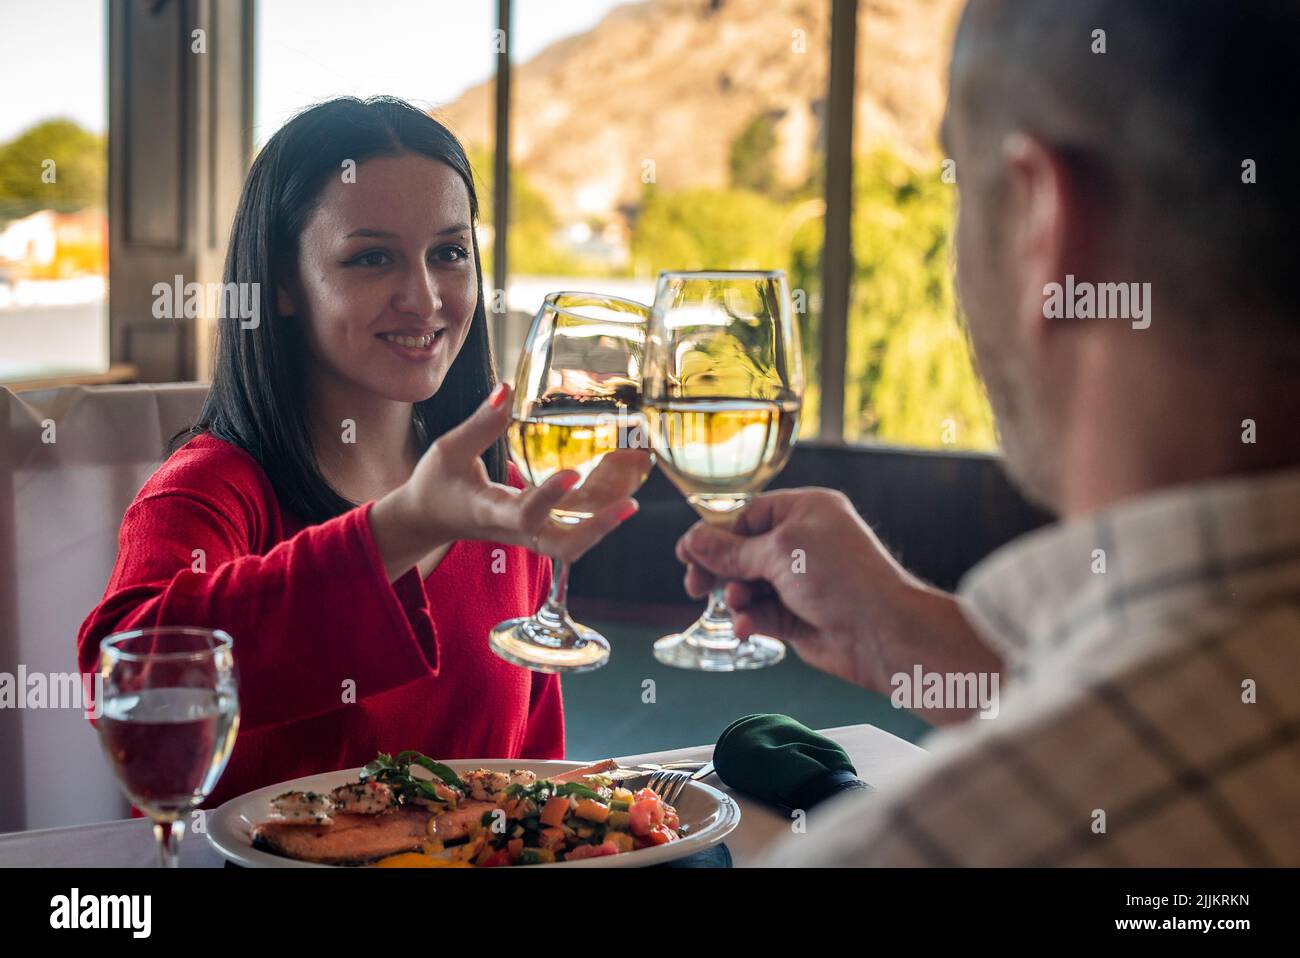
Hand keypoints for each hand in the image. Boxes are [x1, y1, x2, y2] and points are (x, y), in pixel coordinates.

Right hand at [371, 383, 647, 579]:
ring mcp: (526, 535)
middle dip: (596, 529)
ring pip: (571, 546)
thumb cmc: (436, 483)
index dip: (549, 496)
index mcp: (490, 511)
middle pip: (561, 546)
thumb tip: (507, 388)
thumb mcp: (450, 449)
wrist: (427, 520)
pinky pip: (569, 532)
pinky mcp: (535, 531)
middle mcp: (513, 529)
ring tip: (633, 499)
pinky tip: (619, 493)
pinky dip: (595, 518)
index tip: (573, 473)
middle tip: (629, 504)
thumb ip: (481, 422)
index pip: (525, 512)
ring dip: (603, 526)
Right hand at [676, 488, 998, 702]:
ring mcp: (800, 580)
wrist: (882, 633)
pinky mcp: (796, 614)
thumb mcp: (780, 552)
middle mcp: (803, 542)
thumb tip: (693, 541)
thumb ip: (731, 550)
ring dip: (736, 596)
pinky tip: (746, 628)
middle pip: (742, 550)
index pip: (748, 514)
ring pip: (747, 584)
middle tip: (696, 585)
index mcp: (806, 510)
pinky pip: (759, 612)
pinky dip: (748, 619)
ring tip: (736, 605)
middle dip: (719, 568)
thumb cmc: (843, 578)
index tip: (686, 551)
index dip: (715, 532)